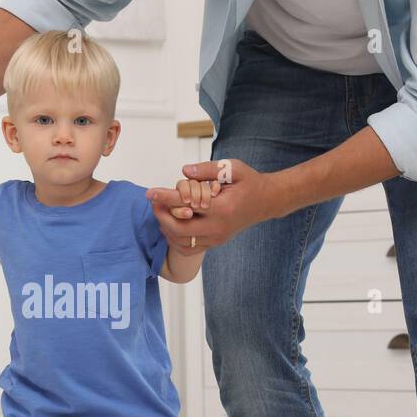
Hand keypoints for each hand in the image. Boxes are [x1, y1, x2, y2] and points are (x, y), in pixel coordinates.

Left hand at [146, 159, 278, 252]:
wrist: (266, 202)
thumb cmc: (249, 182)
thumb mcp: (233, 168)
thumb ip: (208, 169)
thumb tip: (184, 171)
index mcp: (222, 208)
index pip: (186, 204)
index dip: (165, 198)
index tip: (150, 192)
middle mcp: (218, 228)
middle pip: (179, 229)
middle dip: (161, 216)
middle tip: (154, 202)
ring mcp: (216, 239)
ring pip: (181, 242)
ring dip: (166, 228)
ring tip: (161, 211)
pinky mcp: (214, 243)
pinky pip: (188, 248)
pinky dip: (174, 239)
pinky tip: (171, 224)